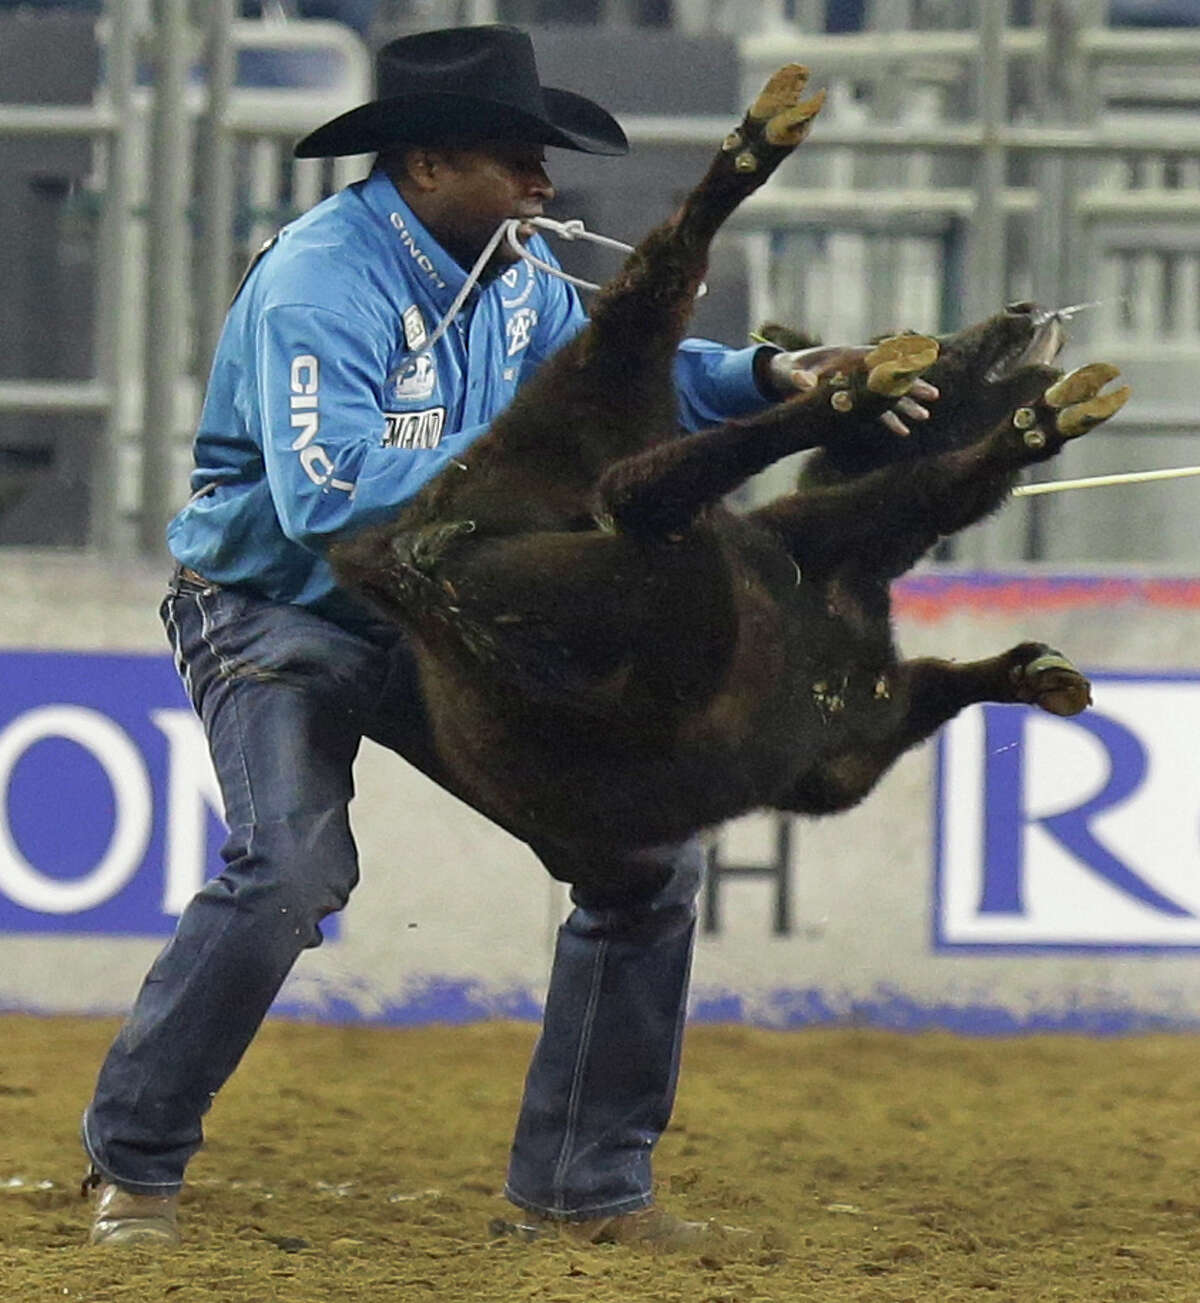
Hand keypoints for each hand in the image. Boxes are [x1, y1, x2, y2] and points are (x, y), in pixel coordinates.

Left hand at [765, 344, 939, 434]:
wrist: (787, 374)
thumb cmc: (790, 369)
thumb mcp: (792, 372)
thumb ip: (799, 376)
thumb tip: (804, 382)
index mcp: (848, 358)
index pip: (877, 362)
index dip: (895, 366)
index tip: (913, 371)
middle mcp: (860, 372)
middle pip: (892, 379)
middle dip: (912, 387)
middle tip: (933, 395)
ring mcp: (860, 387)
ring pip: (889, 397)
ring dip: (907, 406)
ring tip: (925, 416)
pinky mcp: (856, 402)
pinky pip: (877, 413)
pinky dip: (890, 421)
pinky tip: (904, 432)